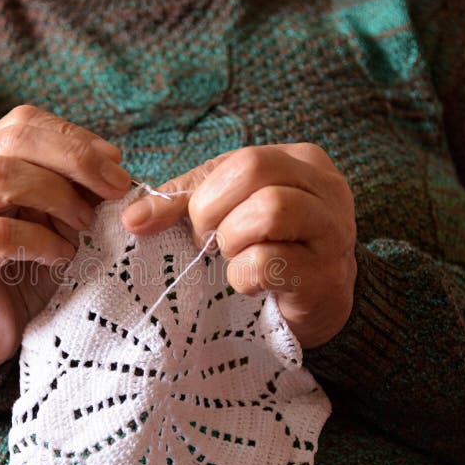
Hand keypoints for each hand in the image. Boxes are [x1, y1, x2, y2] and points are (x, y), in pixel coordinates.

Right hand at [0, 105, 129, 371]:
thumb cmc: (29, 279)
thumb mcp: (60, 228)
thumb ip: (78, 197)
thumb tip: (118, 175)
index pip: (22, 124)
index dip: (73, 136)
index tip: (115, 164)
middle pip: (12, 140)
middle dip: (75, 158)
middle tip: (115, 190)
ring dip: (56, 195)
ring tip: (85, 225)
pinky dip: (37, 239)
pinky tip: (62, 255)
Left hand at [121, 144, 355, 347]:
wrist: (318, 306)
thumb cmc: (269, 249)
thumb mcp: (229, 211)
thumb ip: (183, 203)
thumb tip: (131, 217)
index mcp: (301, 161)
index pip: (241, 158)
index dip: (204, 194)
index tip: (196, 225)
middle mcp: (326, 188)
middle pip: (255, 169)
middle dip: (213, 210)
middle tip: (209, 243)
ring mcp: (333, 232)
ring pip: (270, 209)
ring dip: (232, 241)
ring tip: (234, 260)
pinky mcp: (326, 277)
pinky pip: (269, 263)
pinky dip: (243, 276)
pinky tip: (251, 286)